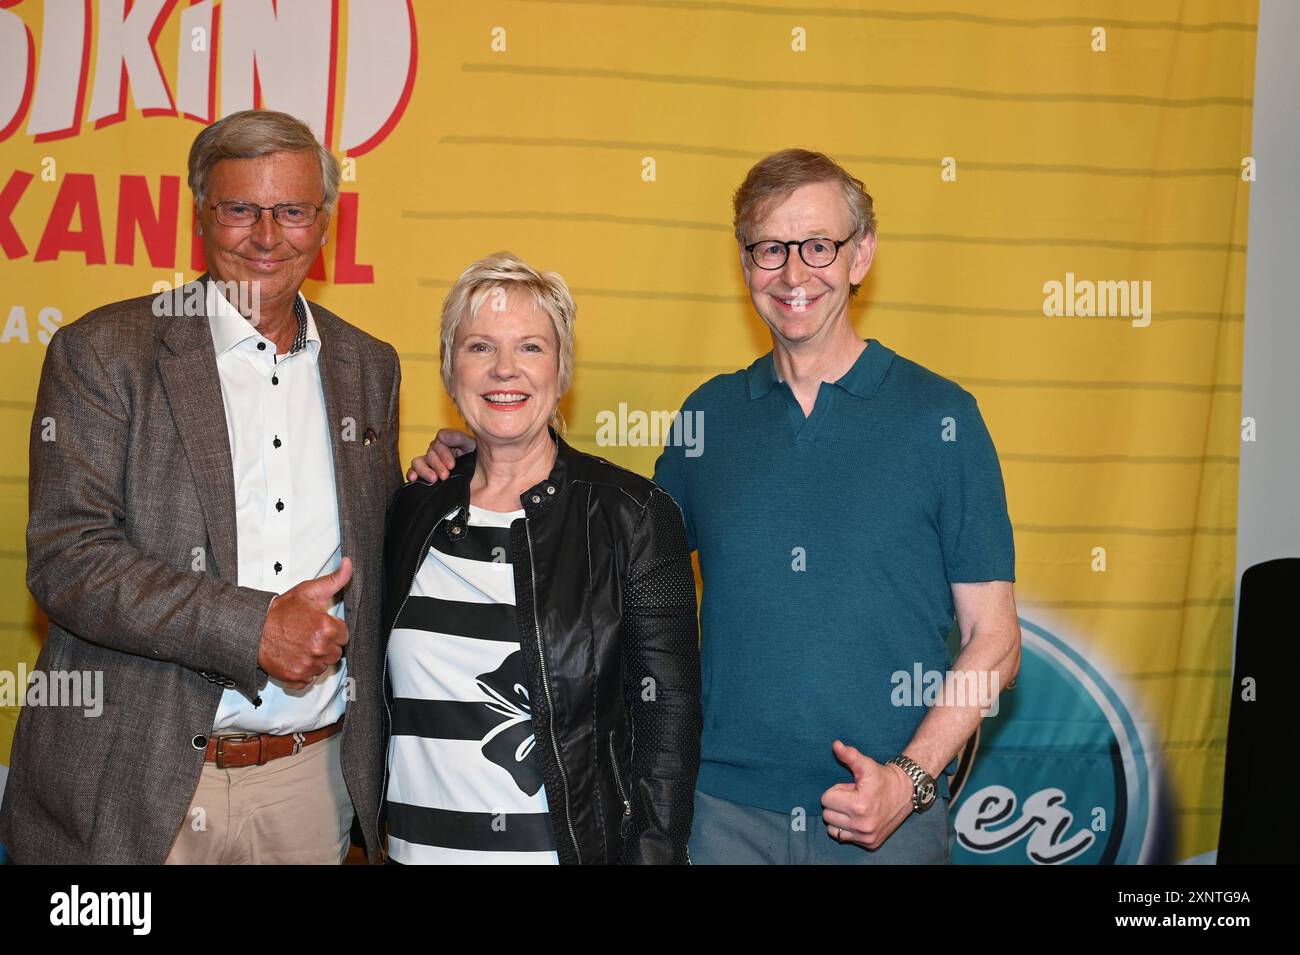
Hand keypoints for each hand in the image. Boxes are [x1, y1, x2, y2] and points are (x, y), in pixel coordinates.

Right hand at [257, 557, 351, 688]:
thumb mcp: (308, 591)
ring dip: (316, 657)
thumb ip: (334, 580)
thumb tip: (348, 566)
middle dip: (326, 643)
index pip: (344, 634)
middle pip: (336, 651)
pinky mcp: (296, 677)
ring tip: (301, 644)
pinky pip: (310, 678)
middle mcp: (319, 649)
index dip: (332, 629)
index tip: (320, 625)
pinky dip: (304, 670)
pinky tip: (296, 657)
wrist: (254, 629)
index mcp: (326, 628)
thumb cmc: (280, 612)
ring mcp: (308, 665)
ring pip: (324, 665)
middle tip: (309, 634)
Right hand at [407, 428, 475, 481]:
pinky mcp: (426, 477)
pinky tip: (413, 478)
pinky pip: (412, 472)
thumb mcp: (472, 447)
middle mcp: (437, 454)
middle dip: (437, 465)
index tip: (452, 465)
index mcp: (448, 444)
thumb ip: (459, 438)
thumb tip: (441, 435)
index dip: (444, 454)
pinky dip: (411, 473)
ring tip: (433, 479)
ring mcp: (430, 465)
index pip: (439, 441)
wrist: (480, 484)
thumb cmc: (477, 463)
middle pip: (430, 454)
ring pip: (418, 462)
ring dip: (424, 470)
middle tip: (445, 475)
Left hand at [820, 739, 914, 849]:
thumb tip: (835, 744)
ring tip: (855, 808)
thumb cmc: (883, 778)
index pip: (826, 799)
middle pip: (827, 814)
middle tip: (854, 797)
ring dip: (839, 817)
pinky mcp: (869, 843)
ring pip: (832, 828)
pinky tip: (858, 818)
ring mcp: (866, 837)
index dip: (837, 790)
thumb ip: (849, 755)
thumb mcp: (866, 765)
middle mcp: (862, 825)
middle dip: (837, 804)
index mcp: (859, 806)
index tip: (851, 788)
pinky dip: (846, 828)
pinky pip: (842, 837)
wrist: (906, 793)